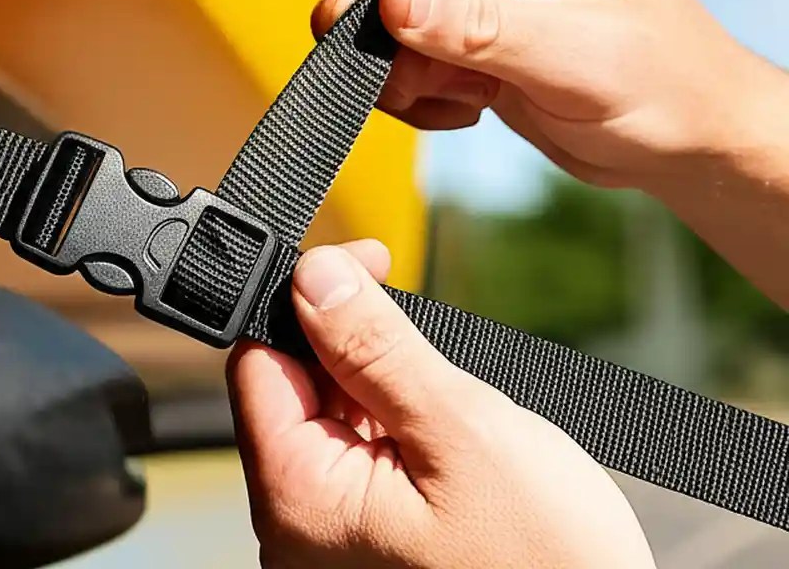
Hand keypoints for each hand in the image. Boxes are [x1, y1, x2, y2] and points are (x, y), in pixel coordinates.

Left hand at [228, 241, 656, 567]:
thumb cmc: (546, 565)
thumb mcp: (462, 432)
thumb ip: (375, 348)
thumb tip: (314, 277)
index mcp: (299, 502)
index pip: (258, 365)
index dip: (304, 301)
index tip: (360, 264)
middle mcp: (297, 529)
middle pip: (292, 390)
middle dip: (351, 346)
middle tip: (418, 334)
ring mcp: (329, 540)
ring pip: (329, 420)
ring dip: (380, 389)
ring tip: (451, 410)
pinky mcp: (364, 542)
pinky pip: (358, 459)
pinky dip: (395, 428)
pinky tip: (445, 437)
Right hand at [313, 0, 772, 192]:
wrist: (683, 141)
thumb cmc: (664, 84)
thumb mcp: (571, 56)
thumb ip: (477, 25)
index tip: (346, 9)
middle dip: (373, 10)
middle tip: (377, 69)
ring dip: (393, 60)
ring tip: (448, 99)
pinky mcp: (463, 23)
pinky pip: (395, 44)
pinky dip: (409, 86)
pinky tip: (462, 108)